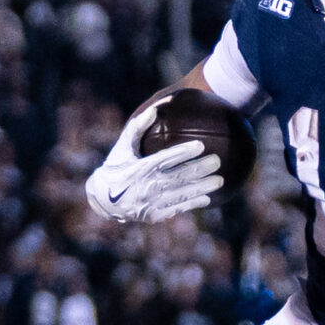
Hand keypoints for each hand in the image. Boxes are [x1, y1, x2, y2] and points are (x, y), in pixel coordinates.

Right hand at [85, 103, 223, 223]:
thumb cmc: (117, 166)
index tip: (201, 145)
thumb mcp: (123, 146)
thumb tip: (155, 108)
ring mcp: (151, 203)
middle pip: (179, 177)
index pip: (166, 159)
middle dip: (201, 169)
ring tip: (220, 180)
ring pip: (182, 194)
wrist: (104, 200)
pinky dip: (193, 203)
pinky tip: (208, 198)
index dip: (184, 153)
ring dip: (203, 187)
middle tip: (218, 161)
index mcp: (140, 168)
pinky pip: (177, 208)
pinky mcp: (154, 215)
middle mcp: (147, 186)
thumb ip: (138, 127)